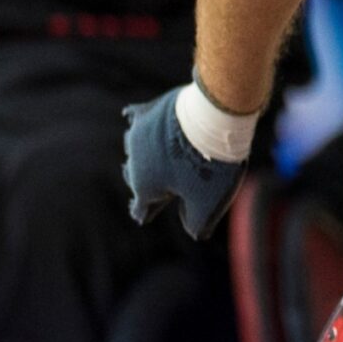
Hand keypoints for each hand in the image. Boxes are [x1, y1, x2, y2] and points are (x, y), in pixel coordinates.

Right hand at [121, 86, 247, 239]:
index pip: (140, 207)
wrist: (213, 117)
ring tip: (144, 156)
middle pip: (136, 177)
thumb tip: (192, 231)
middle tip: (151, 189)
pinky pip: (136, 117)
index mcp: (145, 186)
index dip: (145, 213)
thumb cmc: (210, 165)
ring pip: (135, 147)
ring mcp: (140, 132)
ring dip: (142, 153)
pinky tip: (128, 116)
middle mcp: (135, 160)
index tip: (143, 217)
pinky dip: (135, 120)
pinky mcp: (151, 110)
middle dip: (143, 183)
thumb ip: (196, 224)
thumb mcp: (209, 204)